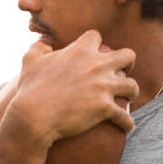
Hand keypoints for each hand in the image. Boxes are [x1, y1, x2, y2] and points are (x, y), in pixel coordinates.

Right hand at [8, 30, 138, 146]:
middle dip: (127, 63)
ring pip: (132, 86)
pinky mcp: (104, 108)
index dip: (96, 45)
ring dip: (130, 92)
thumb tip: (44, 43)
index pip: (96, 37)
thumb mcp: (30, 61)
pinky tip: (127, 126)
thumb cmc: (30, 88)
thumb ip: (38, 48)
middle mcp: (96, 66)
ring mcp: (103, 87)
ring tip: (127, 98)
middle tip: (122, 72)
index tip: (95, 53)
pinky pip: (125, 116)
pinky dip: (127, 123)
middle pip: (127, 56)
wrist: (33, 116)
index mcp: (80, 51)